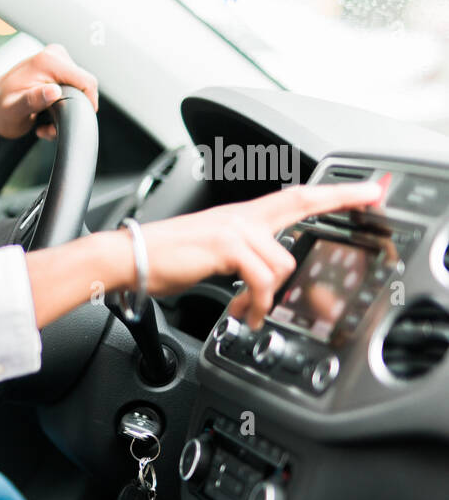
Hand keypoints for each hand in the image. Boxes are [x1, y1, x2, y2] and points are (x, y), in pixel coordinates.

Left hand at [0, 44, 99, 142]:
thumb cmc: (0, 110)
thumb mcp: (14, 111)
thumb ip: (33, 100)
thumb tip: (54, 92)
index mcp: (48, 61)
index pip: (87, 82)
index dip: (85, 105)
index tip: (68, 121)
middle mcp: (54, 55)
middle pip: (84, 86)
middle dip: (72, 110)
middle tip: (49, 127)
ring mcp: (56, 59)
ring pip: (79, 89)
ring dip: (67, 109)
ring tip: (45, 122)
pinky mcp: (57, 67)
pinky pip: (72, 87)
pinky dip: (63, 104)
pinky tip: (47, 113)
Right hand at [132, 180, 388, 328]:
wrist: (129, 258)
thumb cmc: (162, 261)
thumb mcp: (211, 257)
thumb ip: (241, 262)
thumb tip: (261, 285)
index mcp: (240, 217)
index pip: (294, 198)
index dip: (333, 191)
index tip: (365, 187)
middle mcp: (242, 216)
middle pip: (302, 202)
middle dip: (341, 198)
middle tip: (371, 199)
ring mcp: (235, 228)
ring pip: (283, 260)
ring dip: (270, 295)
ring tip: (250, 310)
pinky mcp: (226, 245)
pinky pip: (262, 279)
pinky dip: (257, 303)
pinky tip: (246, 312)